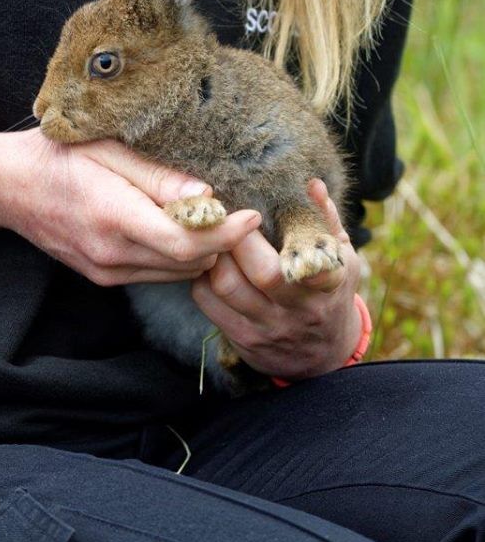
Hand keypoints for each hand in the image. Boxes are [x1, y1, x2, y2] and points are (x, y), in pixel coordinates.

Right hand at [0, 130, 261, 286]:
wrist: (9, 185)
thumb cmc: (61, 154)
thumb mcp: (110, 148)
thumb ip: (159, 176)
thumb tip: (207, 193)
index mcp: (114, 216)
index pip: (186, 242)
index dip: (227, 234)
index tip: (253, 214)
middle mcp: (111, 254)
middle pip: (189, 263)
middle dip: (222, 243)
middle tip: (242, 213)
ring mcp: (106, 271)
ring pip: (177, 274)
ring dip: (202, 252)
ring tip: (215, 219)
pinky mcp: (103, 277)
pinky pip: (156, 273)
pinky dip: (178, 257)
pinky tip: (181, 228)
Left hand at [191, 180, 361, 380]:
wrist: (324, 357)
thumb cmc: (330, 293)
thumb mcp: (341, 258)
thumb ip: (326, 220)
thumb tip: (311, 184)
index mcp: (328, 284)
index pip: (310, 266)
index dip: (290, 242)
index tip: (257, 217)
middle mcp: (298, 310)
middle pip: (261, 272)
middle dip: (238, 237)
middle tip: (226, 215)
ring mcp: (268, 327)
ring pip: (226, 285)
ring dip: (214, 254)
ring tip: (213, 234)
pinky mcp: (242, 339)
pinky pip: (207, 303)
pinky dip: (201, 276)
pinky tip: (208, 262)